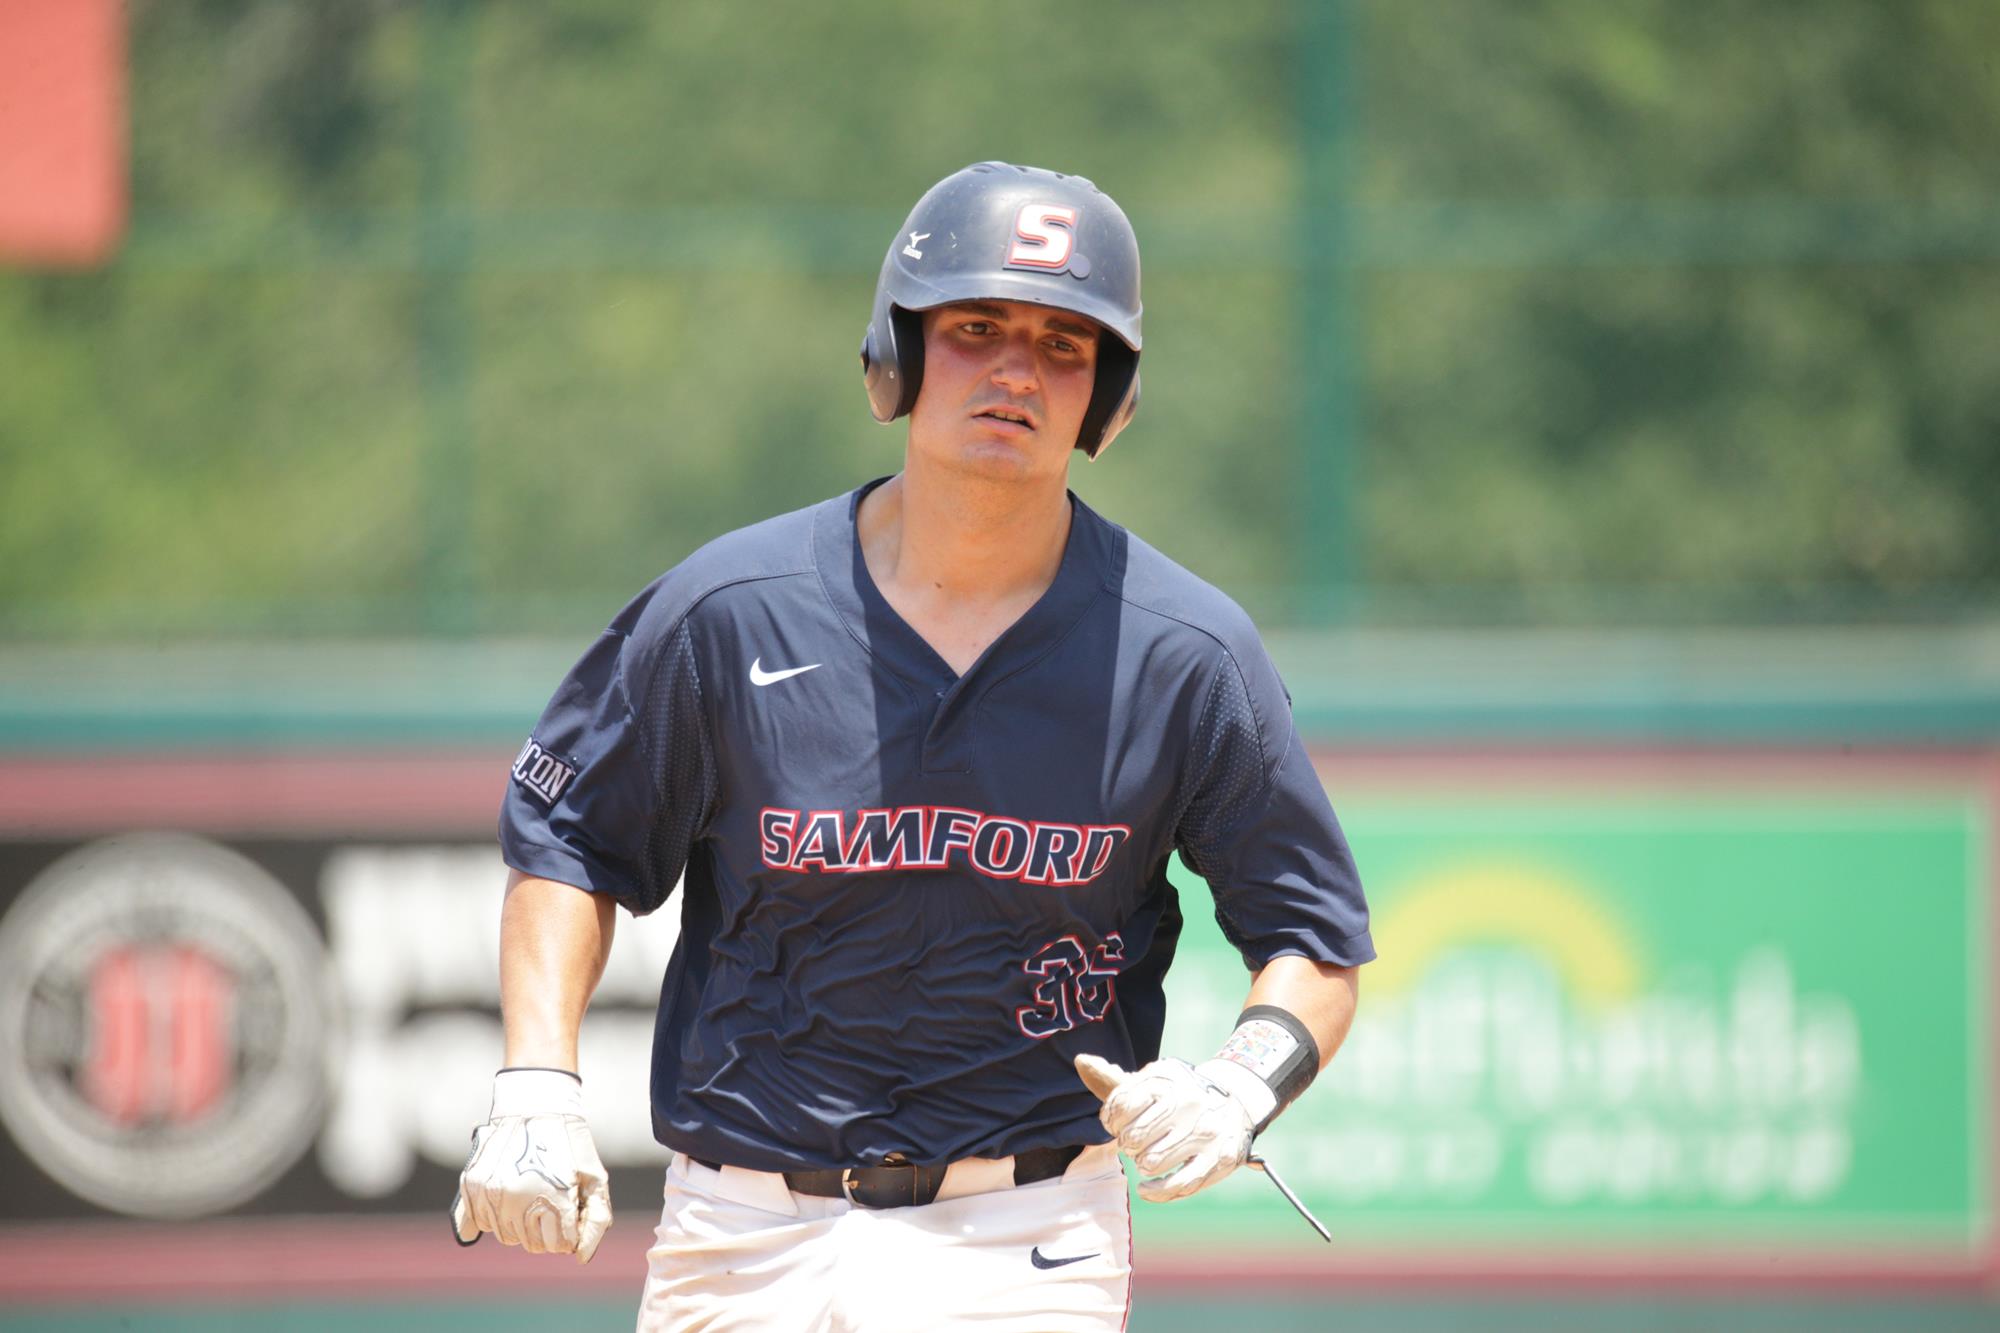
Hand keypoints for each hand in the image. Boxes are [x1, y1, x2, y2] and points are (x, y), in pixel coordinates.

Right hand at [452, 1069, 612, 1261]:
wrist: (535, 1105)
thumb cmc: (570, 1144)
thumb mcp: (594, 1177)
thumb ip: (595, 1220)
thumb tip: (581, 1257)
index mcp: (552, 1196)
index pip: (560, 1244)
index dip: (569, 1232)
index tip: (570, 1214)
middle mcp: (517, 1198)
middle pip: (533, 1245)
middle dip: (547, 1230)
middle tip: (551, 1203)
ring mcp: (491, 1192)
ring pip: (507, 1237)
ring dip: (521, 1225)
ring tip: (531, 1195)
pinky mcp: (472, 1186)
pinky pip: (482, 1223)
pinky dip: (497, 1217)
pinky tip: (510, 1195)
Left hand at [1074, 1053, 1254, 1201]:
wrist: (1235, 1103)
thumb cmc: (1178, 1097)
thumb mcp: (1150, 1083)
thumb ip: (1113, 1080)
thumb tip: (1080, 1061)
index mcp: (1166, 1081)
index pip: (1119, 1106)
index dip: (1110, 1120)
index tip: (1117, 1123)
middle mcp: (1187, 1103)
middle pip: (1132, 1137)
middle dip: (1127, 1143)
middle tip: (1136, 1140)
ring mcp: (1203, 1132)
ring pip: (1150, 1162)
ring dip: (1143, 1163)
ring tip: (1149, 1155)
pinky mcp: (1217, 1159)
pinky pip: (1177, 1185)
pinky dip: (1155, 1191)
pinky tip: (1146, 1188)